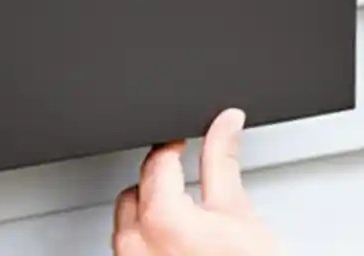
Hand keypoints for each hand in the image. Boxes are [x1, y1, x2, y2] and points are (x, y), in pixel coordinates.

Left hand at [112, 109, 281, 255]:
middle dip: (159, 180)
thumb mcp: (237, 212)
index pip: (156, 161)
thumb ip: (223, 159)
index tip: (182, 142)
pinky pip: (127, 250)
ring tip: (185, 216)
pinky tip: (174, 243)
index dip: (173, 145)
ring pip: (126, 221)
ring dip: (149, 210)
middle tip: (188, 181)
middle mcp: (135, 246)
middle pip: (135, 189)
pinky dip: (145, 238)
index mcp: (161, 219)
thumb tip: (226, 122)